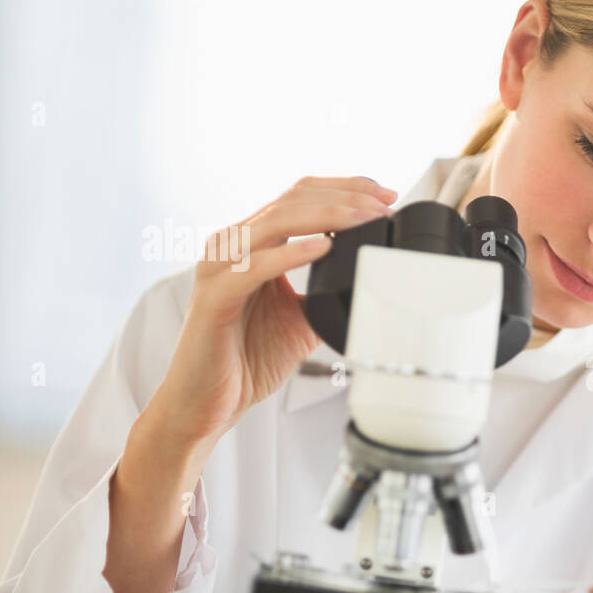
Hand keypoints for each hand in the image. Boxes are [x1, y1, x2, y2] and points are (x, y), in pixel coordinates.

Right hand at [147, 175, 396, 448]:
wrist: (208, 403)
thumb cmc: (247, 360)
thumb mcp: (303, 318)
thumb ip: (328, 291)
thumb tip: (372, 282)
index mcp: (253, 244)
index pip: (300, 196)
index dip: (344, 188)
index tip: (385, 194)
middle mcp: (233, 246)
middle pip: (292, 200)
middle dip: (345, 197)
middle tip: (383, 203)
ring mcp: (220, 267)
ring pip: (275, 222)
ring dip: (326, 216)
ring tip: (363, 218)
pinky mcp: (214, 297)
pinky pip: (254, 266)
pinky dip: (291, 255)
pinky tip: (323, 248)